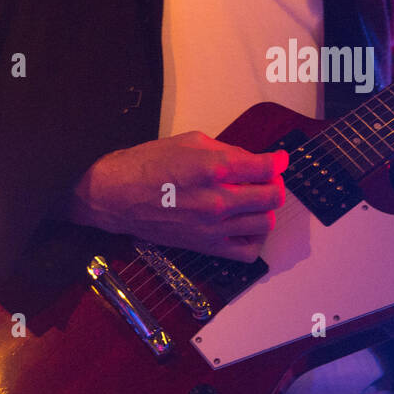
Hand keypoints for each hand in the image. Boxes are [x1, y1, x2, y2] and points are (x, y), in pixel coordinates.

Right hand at [65, 132, 287, 261]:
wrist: (115, 196)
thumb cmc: (146, 165)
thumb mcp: (190, 141)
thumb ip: (227, 150)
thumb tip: (252, 159)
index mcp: (214, 167)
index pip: (266, 167)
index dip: (278, 161)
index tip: (278, 160)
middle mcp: (218, 199)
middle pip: (272, 196)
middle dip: (275, 183)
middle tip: (267, 178)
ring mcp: (213, 226)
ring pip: (265, 222)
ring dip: (266, 209)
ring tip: (255, 200)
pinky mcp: (205, 246)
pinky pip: (247, 252)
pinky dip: (254, 239)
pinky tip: (245, 225)